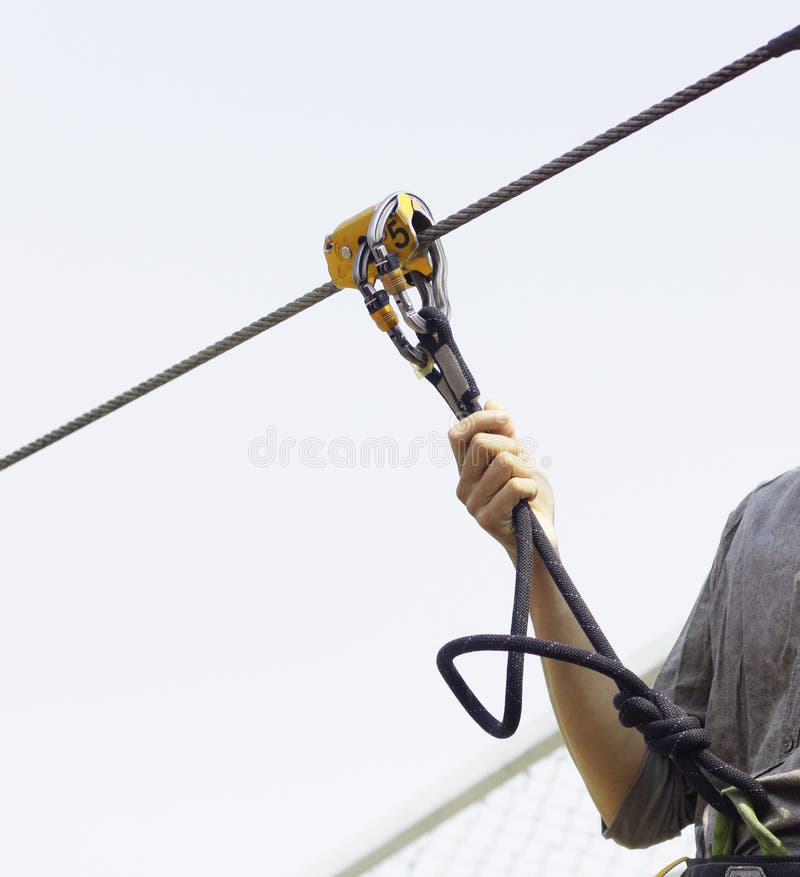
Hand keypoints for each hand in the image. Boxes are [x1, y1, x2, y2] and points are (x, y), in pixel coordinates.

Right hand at [448, 400, 555, 561]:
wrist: (542, 539)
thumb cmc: (530, 498)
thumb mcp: (521, 456)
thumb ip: (506, 431)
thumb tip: (491, 400)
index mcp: (467, 469)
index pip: (457, 433)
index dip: (481, 419)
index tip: (506, 419)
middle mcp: (463, 485)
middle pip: (482, 443)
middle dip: (512, 446)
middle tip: (522, 465)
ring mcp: (472, 504)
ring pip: (503, 462)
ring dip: (525, 471)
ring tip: (525, 487)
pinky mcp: (486, 518)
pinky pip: (514, 485)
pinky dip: (531, 488)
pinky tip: (528, 501)